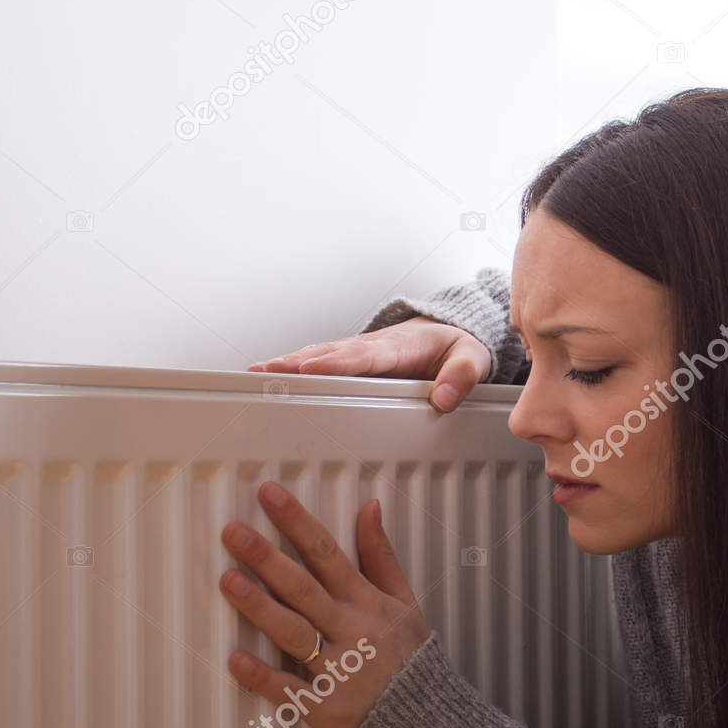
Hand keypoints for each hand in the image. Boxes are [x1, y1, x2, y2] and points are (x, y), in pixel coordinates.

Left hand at [220, 480, 430, 727]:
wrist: (427, 726)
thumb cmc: (409, 660)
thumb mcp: (405, 602)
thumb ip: (381, 555)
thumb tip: (369, 506)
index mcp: (369, 603)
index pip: (328, 553)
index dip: (297, 522)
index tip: (269, 495)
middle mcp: (353, 632)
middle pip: (304, 588)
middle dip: (267, 558)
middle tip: (233, 532)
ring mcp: (339, 671)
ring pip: (295, 633)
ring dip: (261, 607)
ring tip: (228, 581)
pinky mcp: (325, 709)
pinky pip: (291, 692)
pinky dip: (263, 677)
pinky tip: (235, 659)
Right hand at [248, 316, 491, 411]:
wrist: (450, 330)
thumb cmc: (458, 345)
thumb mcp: (473, 357)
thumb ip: (463, 375)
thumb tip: (445, 397)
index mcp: (400, 347)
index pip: (365, 356)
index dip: (338, 363)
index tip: (312, 369)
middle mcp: (372, 347)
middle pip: (329, 355)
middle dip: (297, 363)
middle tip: (265, 374)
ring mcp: (357, 352)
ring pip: (317, 357)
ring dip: (286, 365)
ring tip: (254, 376)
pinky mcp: (350, 359)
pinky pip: (318, 362)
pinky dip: (292, 368)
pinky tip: (266, 377)